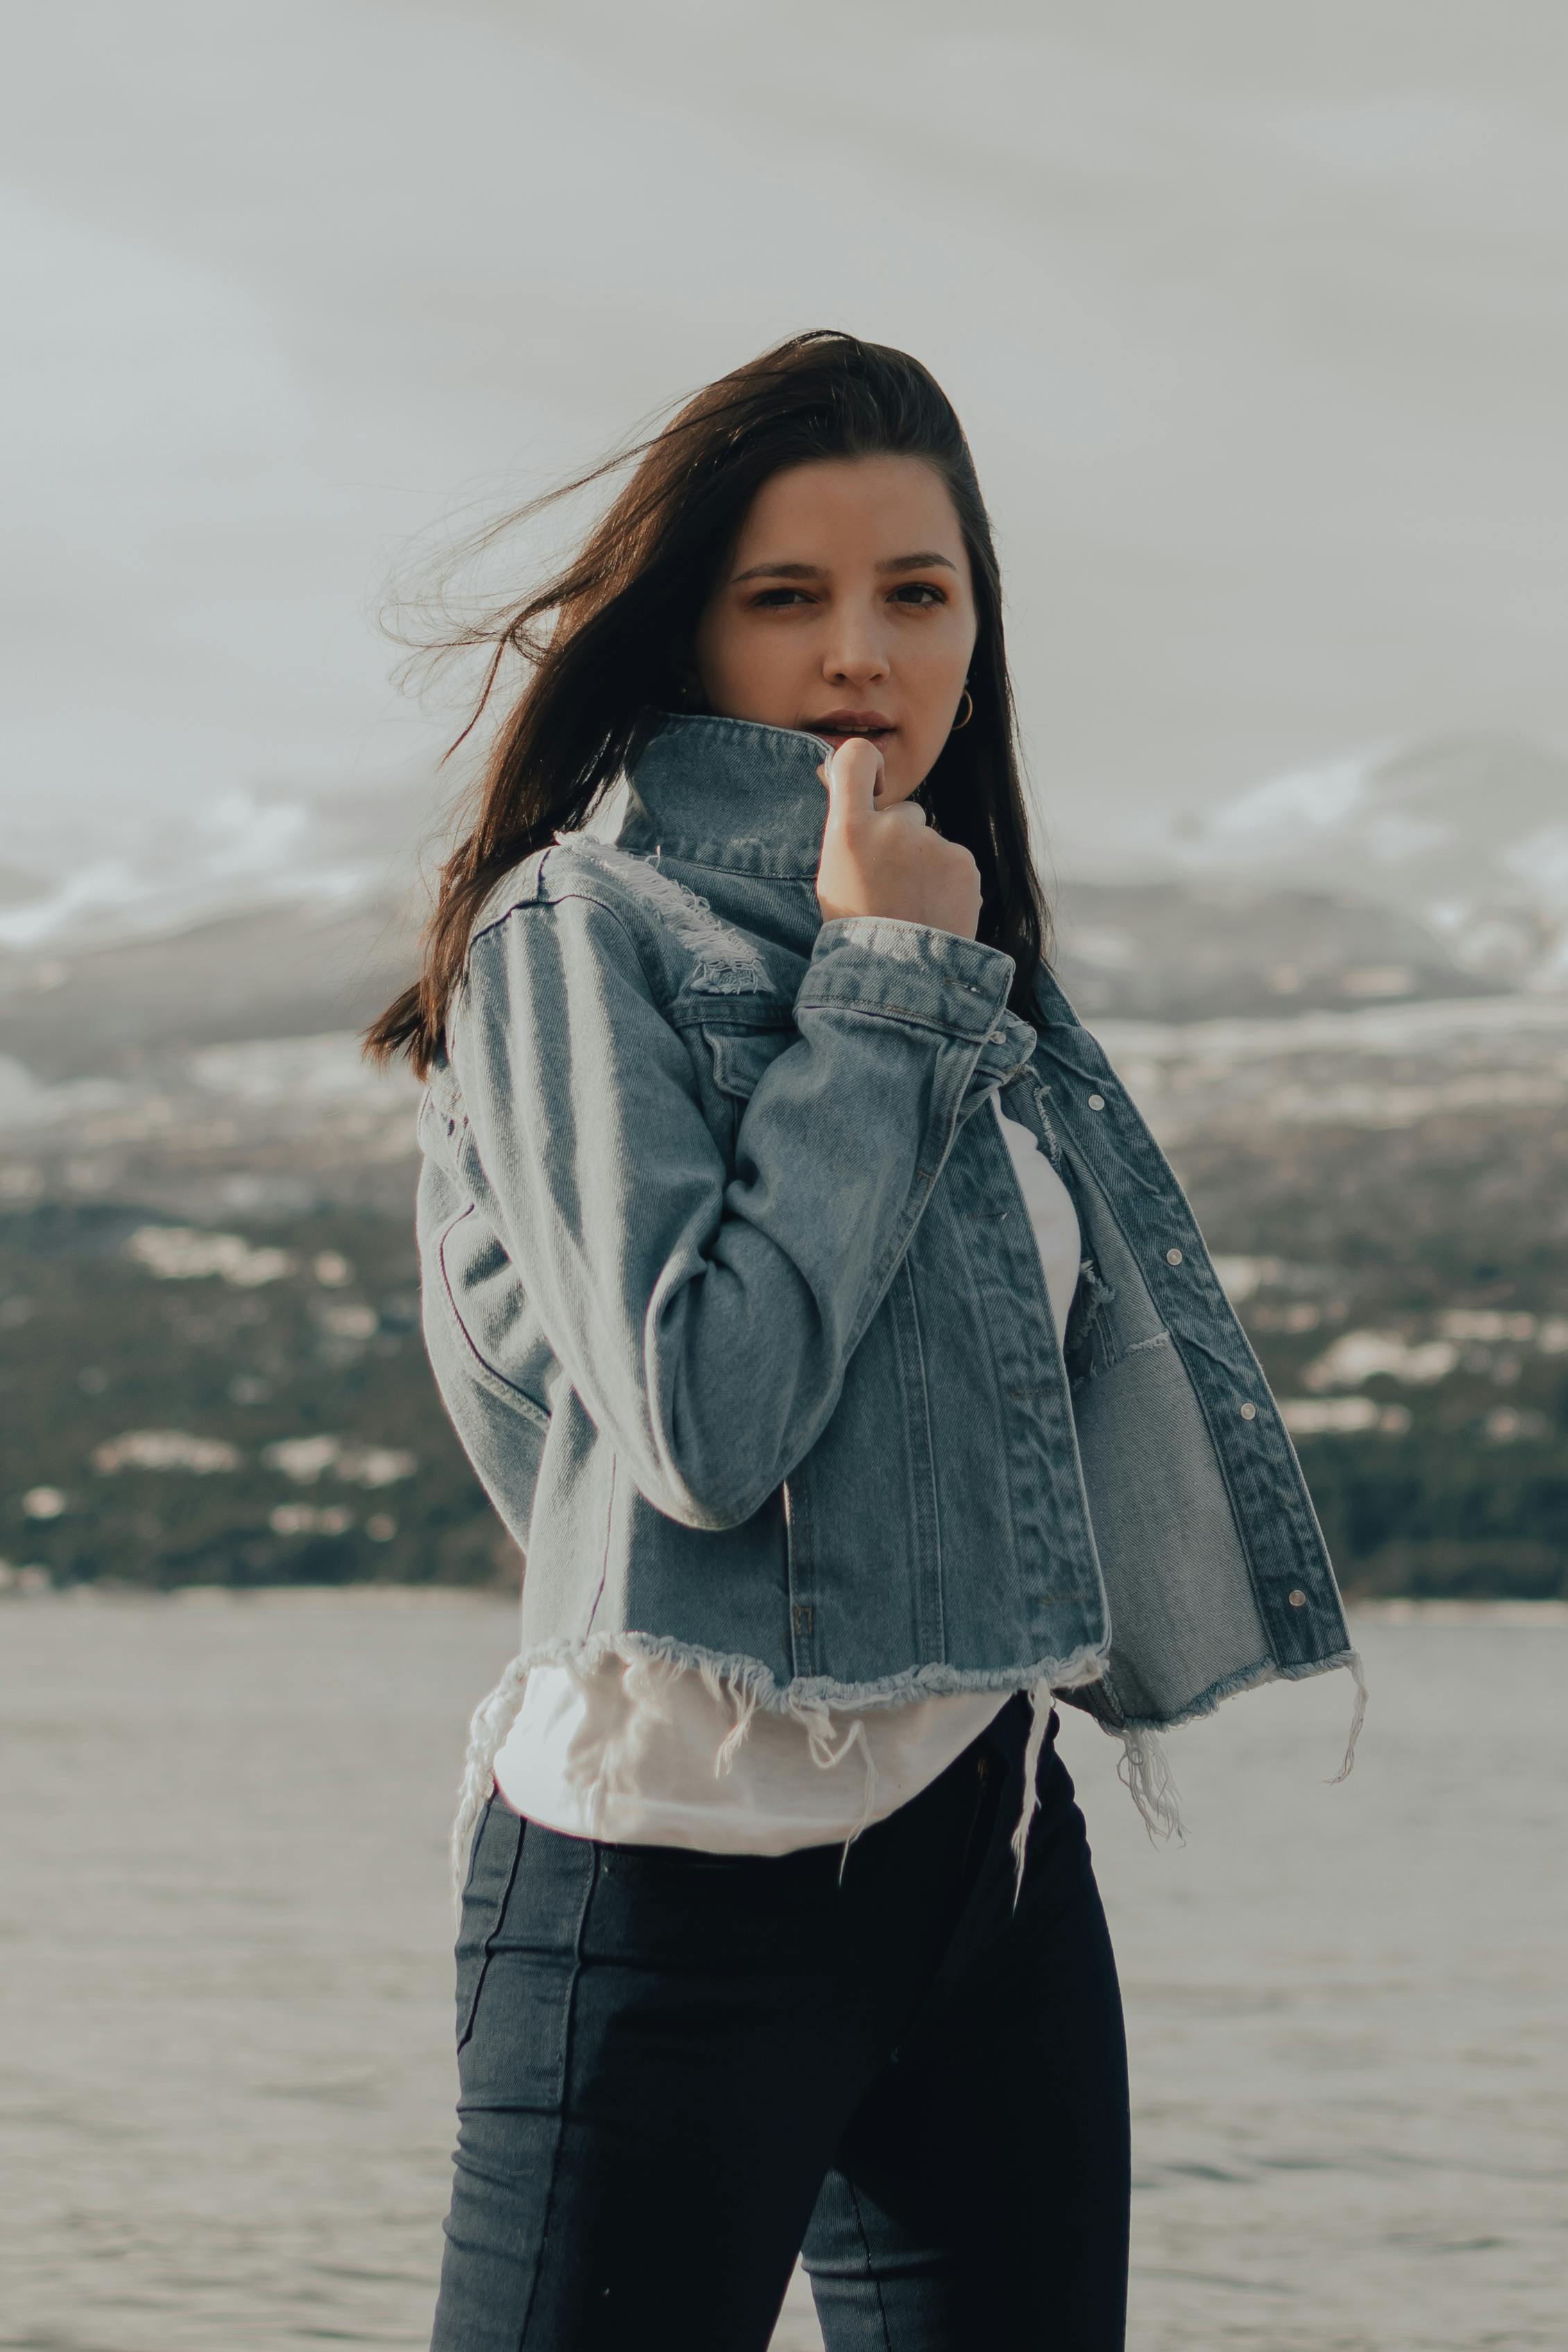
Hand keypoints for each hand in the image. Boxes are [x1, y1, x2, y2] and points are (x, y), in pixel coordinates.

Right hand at [815, 739, 980, 940]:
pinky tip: (934, 911)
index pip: (855, 757)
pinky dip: (948, 883)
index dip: (867, 764)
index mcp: (849, 830)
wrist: (900, 977)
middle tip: (891, 886)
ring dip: (926, 866)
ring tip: (912, 906)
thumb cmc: (858, 929)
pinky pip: (954, 862)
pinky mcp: (962, 861)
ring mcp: (931, 843)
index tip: (873, 781)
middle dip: (901, 840)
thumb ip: (846, 829)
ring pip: (931, 843)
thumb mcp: (833, 875)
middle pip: (905, 813)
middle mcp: (892, 826)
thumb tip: (846, 780)